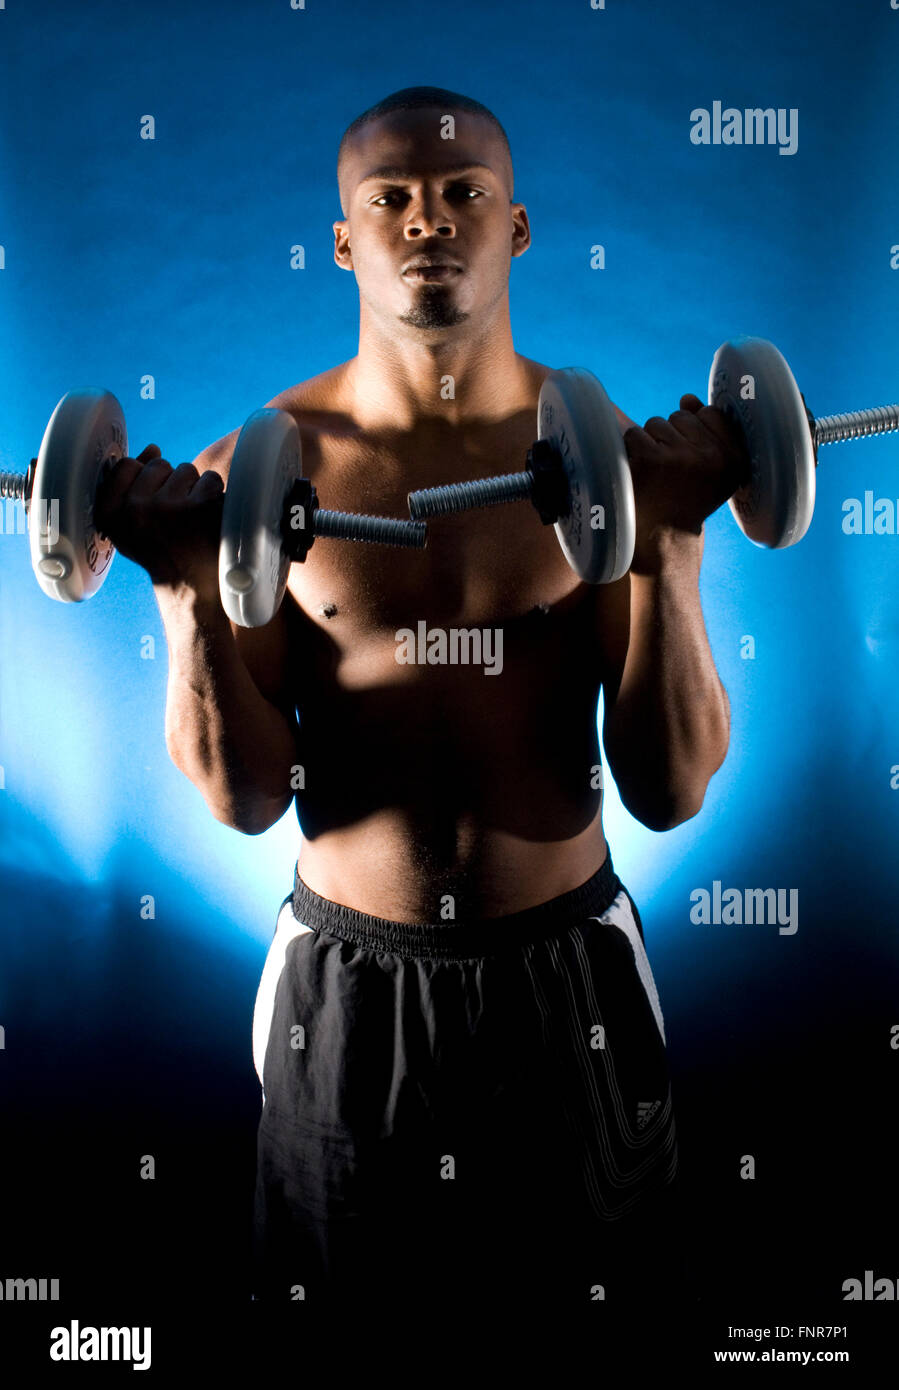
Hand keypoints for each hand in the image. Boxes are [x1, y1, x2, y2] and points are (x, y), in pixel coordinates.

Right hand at [94, 444, 224, 597]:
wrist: (192, 589)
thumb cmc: (161, 552)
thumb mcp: (132, 526)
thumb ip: (133, 483)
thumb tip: (152, 447)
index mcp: (110, 514)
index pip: (126, 466)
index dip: (146, 479)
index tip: (156, 505)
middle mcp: (134, 510)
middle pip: (159, 464)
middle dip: (173, 484)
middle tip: (178, 518)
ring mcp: (167, 508)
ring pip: (186, 470)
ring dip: (195, 490)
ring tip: (194, 520)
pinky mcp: (199, 508)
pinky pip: (210, 480)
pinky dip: (215, 497)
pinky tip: (210, 520)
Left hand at [623, 395, 750, 572]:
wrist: (662, 545)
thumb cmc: (685, 504)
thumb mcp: (710, 472)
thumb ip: (705, 431)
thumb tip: (687, 398)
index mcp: (735, 459)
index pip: (710, 414)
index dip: (693, 433)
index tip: (688, 464)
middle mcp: (712, 457)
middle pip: (681, 416)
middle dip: (670, 439)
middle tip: (669, 475)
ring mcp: (679, 457)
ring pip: (656, 423)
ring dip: (649, 445)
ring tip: (654, 478)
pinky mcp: (649, 460)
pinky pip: (634, 434)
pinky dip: (630, 452)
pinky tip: (639, 476)